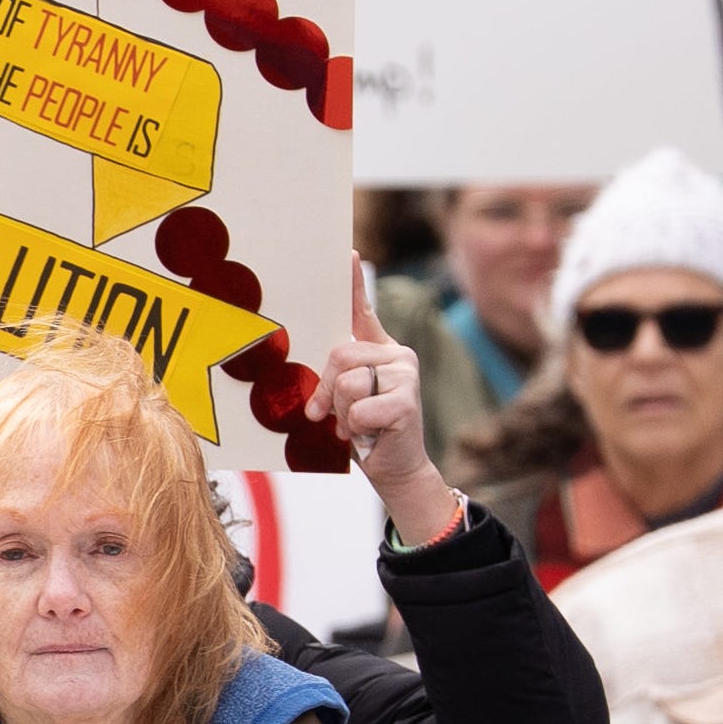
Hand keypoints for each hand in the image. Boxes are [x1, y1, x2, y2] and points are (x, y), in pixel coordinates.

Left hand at [308, 266, 462, 546]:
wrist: (397, 469)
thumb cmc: (368, 431)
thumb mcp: (346, 399)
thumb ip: (336, 379)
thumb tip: (315, 380)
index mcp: (379, 350)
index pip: (363, 309)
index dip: (353, 283)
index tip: (347, 254)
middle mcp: (397, 354)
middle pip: (341, 353)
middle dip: (327, 388)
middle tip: (330, 413)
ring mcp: (405, 375)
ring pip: (348, 382)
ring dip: (341, 412)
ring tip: (356, 425)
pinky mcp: (407, 401)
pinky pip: (360, 408)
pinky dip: (355, 428)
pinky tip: (370, 434)